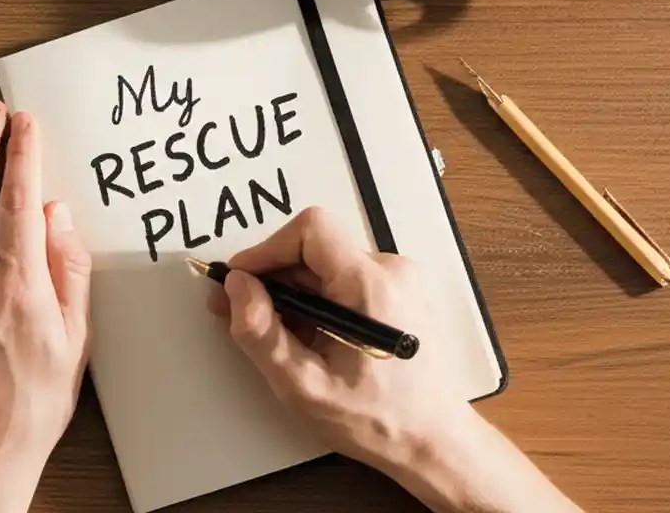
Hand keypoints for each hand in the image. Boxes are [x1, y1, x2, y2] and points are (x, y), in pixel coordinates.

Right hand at [209, 206, 467, 468]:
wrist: (434, 441)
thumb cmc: (375, 420)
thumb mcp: (303, 386)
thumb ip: (261, 332)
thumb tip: (236, 286)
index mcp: (370, 285)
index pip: (310, 229)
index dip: (266, 249)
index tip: (240, 281)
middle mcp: (392, 271)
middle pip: (316, 248)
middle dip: (274, 276)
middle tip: (243, 311)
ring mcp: (401, 279)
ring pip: (329, 264)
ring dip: (297, 292)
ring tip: (283, 335)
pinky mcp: (402, 292)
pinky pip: (348, 278)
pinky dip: (321, 299)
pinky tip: (312, 337)